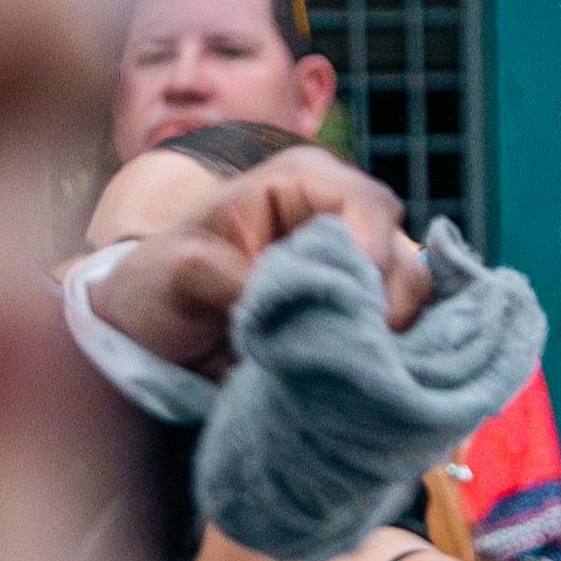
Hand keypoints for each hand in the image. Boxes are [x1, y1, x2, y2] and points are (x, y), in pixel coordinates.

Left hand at [81, 147, 424, 374]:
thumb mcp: (173, 271)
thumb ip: (225, 276)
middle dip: (385, 304)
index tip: (361, 300)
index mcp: (298, 183)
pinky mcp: (359, 316)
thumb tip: (282, 307)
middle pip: (399, 254)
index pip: (365, 203)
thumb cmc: (157, 282)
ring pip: (409, 298)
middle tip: (354, 349)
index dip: (373, 246)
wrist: (152, 330)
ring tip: (348, 369)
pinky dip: (387, 356)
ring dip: (388, 338)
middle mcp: (340, 219)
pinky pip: (400, 333)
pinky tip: (361, 377)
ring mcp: (355, 269)